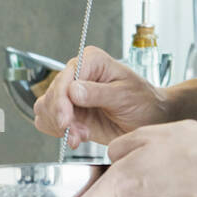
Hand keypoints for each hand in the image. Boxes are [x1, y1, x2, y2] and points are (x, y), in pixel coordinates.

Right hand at [33, 45, 169, 147]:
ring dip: (60, 127)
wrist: (150, 119)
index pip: (64, 79)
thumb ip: (99, 93)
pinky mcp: (69, 111)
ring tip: (81, 135)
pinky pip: (48, 120)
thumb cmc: (144, 101)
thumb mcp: (125, 95)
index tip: (66, 121)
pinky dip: (58, 132)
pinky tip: (76, 136)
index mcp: (91, 61)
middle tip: (78, 133)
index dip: (62, 101)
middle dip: (62, 118)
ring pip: (45, 108)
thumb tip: (73, 91)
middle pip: (52, 95)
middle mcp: (77, 74)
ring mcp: (70, 93)